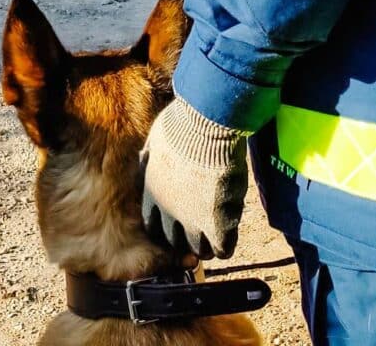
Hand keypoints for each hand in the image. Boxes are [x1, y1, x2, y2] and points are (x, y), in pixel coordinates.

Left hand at [140, 98, 248, 260]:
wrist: (205, 126)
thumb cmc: (182, 126)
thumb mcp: (155, 141)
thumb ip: (151, 156)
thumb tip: (147, 157)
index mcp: (152, 193)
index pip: (153, 225)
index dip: (167, 227)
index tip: (177, 223)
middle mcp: (169, 212)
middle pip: (175, 241)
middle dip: (186, 239)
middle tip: (200, 233)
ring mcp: (193, 221)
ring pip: (198, 249)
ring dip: (207, 246)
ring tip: (217, 239)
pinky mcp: (218, 223)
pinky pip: (222, 248)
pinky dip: (226, 246)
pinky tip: (229, 238)